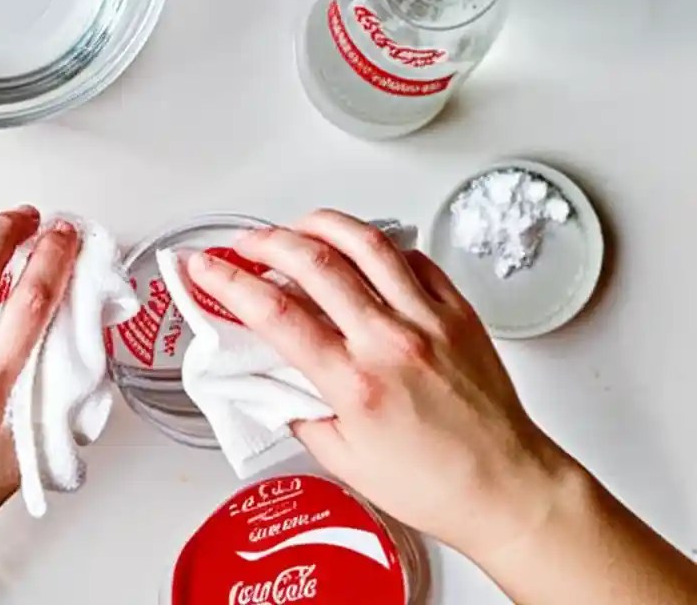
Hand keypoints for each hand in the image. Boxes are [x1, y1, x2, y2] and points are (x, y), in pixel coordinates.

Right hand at [187, 209, 576, 560]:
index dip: (229, 282)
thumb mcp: (342, 459)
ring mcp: (428, 320)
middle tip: (244, 244)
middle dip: (265, 241)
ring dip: (319, 224)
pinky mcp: (458, 312)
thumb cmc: (434, 484)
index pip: (275, 313)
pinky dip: (378, 245)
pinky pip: (413, 258)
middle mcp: (390, 341)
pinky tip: (360, 251)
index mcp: (354, 383)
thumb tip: (270, 375)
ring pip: (366, 242)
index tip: (206, 268)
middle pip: (313, 261)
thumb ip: (299, 410)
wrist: (506, 488)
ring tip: (295, 228)